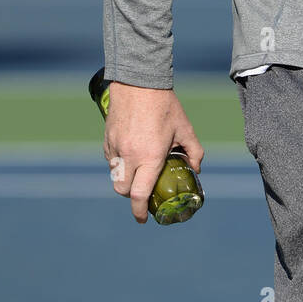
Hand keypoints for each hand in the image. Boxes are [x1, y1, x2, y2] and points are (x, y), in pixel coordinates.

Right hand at [103, 83, 203, 223]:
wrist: (139, 82)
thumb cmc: (165, 106)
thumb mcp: (185, 129)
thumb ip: (194, 152)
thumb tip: (196, 168)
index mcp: (150, 157)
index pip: (139, 195)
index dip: (140, 211)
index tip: (143, 219)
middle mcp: (130, 156)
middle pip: (123, 191)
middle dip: (132, 197)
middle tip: (143, 193)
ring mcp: (116, 148)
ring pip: (115, 175)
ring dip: (125, 179)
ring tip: (139, 170)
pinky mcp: (107, 139)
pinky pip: (111, 160)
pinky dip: (119, 163)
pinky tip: (132, 152)